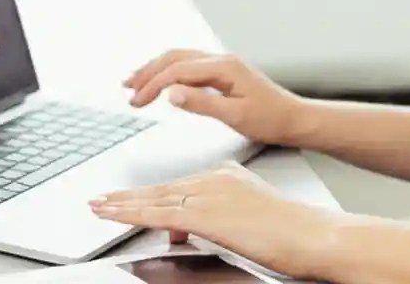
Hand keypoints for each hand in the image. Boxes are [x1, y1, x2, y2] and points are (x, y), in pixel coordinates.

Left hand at [89, 162, 342, 280]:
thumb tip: (181, 233)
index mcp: (224, 176)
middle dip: (128, 197)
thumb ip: (212, 223)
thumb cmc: (289, 232)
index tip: (125, 198)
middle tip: (101, 199)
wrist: (311, 234)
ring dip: (121, 205)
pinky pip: (159, 215)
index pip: (177, 187)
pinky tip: (114, 215)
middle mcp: (214, 180)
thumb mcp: (245, 221)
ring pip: (155, 200)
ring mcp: (209, 196)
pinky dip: (131, 213)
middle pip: (161, 190)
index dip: (148, 195)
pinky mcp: (206, 215)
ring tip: (98, 207)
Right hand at [124, 49, 308, 146]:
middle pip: (175, 57)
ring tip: (135, 83)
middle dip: (148, 72)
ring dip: (156, 69)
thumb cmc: (270, 119)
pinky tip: (162, 83)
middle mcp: (222, 60)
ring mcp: (222, 65)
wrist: (294, 119)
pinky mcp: (223, 74)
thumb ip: (202, 104)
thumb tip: (171, 94)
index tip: (137, 100)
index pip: (178, 69)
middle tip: (128, 90)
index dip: (154, 84)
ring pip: (181, 59)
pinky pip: (190, 66)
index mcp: (224, 67)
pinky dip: (170, 73)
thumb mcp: (235, 116)